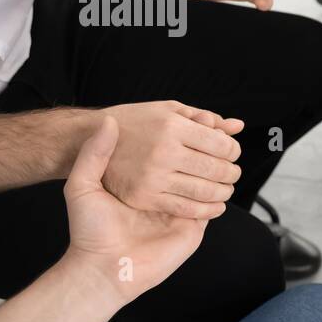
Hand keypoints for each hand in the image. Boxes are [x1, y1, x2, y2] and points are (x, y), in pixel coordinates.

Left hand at [60, 116, 206, 307]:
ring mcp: (181, 210)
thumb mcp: (82, 185)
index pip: (171, 152)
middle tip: (213, 130)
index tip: (193, 117)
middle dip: (209, 147)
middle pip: (196, 163)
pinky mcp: (193, 227)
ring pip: (209, 182)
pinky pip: (212, 207)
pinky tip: (219, 178)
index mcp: (144, 182)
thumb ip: (94, 153)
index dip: (184, 135)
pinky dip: (217, 194)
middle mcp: (165, 193)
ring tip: (222, 151)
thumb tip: (108, 120)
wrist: (101, 268)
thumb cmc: (89, 230)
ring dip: (218, 167)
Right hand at [100, 101, 242, 218]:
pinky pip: (186, 209)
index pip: (222, 145)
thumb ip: (204, 118)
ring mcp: (153, 176)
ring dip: (223, 192)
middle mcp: (163, 151)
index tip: (232, 153)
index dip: (233, 151)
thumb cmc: (134, 122)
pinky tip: (212, 206)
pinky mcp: (143, 197)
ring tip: (224, 189)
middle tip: (232, 173)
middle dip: (232, 173)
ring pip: (205, 191)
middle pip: (217, 169)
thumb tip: (237, 126)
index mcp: (172, 127)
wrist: (84, 141)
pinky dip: (207, 210)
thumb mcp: (167, 111)